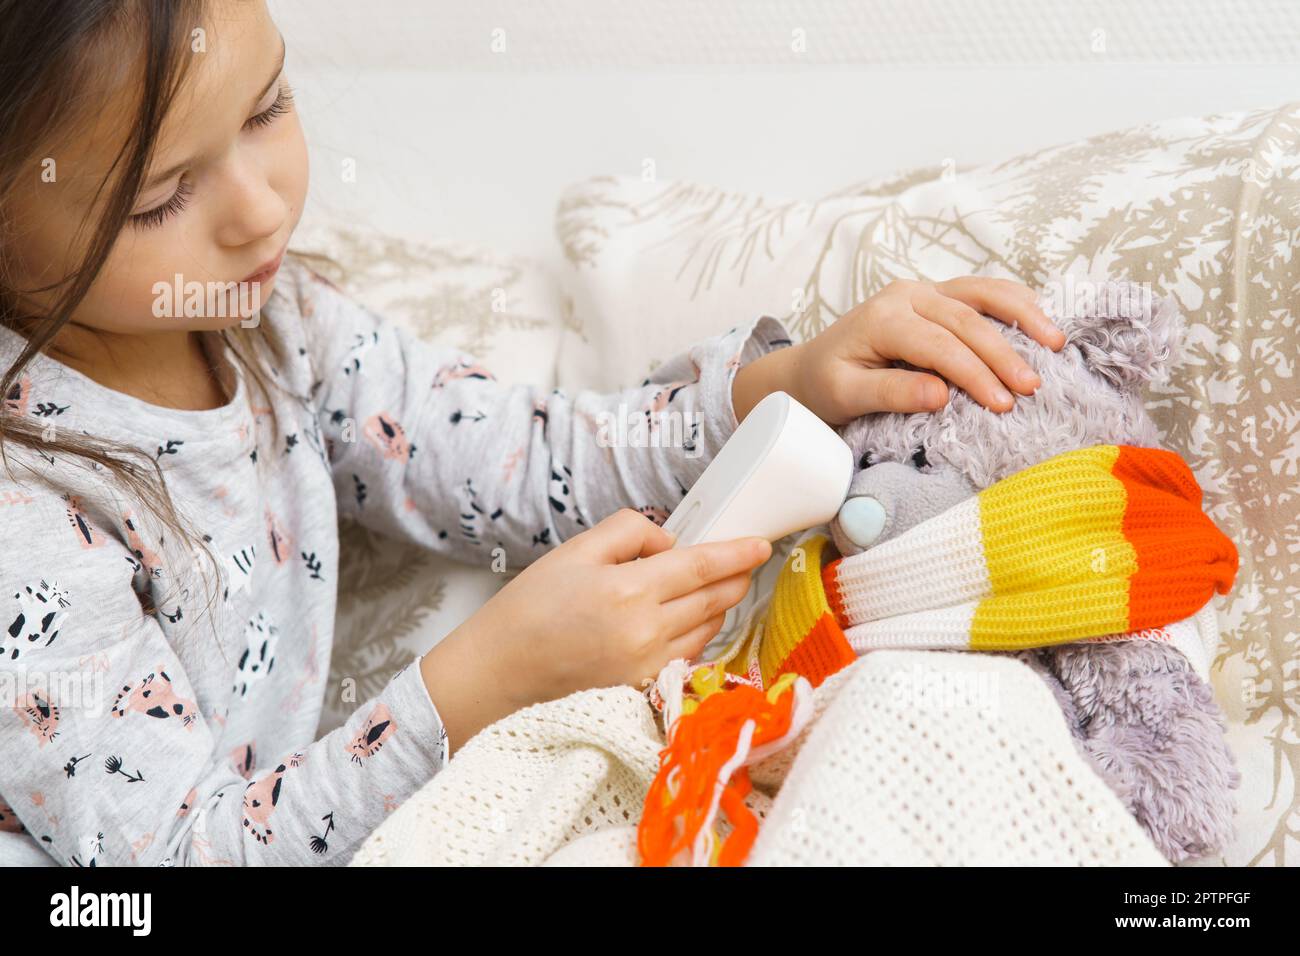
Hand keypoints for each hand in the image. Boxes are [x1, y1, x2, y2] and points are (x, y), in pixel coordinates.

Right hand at [420, 509, 770, 753]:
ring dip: (719, 605)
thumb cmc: (530, 608)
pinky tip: (689, 619)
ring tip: (716, 586)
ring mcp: (646, 664)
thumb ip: (629, 534)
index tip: (761, 544)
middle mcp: (645, 632)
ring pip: (706, 630)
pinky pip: (687, 654)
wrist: (500, 670)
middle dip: (735, 578)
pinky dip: (697, 633)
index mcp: (628, 592)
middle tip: (746, 561)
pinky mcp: (641, 686)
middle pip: (712, 600)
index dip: (736, 554)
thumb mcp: (575, 550)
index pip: (700, 567)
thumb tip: (668, 542)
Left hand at [732, 276, 1065, 424]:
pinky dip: (1014, 301)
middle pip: (967, 321)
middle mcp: (906, 296)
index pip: (940, 345)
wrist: (808, 368)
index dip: (975, 374)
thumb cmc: (825, 385)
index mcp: (882, 318)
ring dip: (1022, 315)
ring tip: (1055, 343)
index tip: (1003, 404)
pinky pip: (981, 291)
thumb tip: (941, 395)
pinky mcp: (935, 295)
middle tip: (1034, 387)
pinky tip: (1041, 319)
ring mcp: (923, 291)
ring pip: (982, 293)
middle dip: (1004, 354)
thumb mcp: (845, 395)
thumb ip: (891, 393)